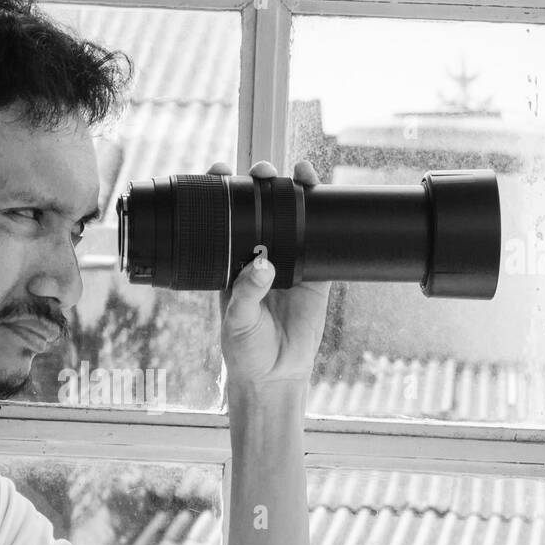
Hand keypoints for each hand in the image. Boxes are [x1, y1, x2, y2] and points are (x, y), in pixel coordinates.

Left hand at [208, 159, 330, 390]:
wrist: (276, 374)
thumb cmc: (245, 349)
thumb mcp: (237, 321)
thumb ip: (246, 293)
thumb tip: (262, 264)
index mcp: (231, 263)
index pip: (225, 220)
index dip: (223, 193)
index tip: (219, 171)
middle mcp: (259, 256)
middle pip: (261, 209)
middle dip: (261, 183)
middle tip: (262, 173)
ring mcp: (289, 261)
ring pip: (293, 216)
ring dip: (295, 190)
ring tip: (297, 174)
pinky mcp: (316, 274)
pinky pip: (323, 240)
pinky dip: (325, 217)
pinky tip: (323, 195)